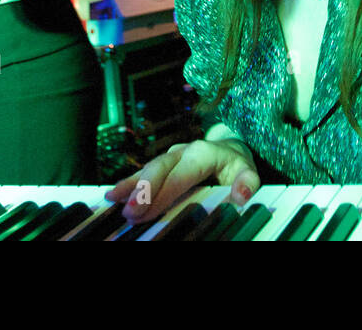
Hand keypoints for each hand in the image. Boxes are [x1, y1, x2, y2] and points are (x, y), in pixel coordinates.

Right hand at [103, 138, 258, 225]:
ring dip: (130, 186)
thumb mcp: (249, 171)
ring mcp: (170, 157)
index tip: (146, 211)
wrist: (229, 149)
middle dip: (143, 190)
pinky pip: (143, 173)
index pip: (180, 174)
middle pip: (159, 169)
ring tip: (114, 200)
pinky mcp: (162, 165)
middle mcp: (182, 152)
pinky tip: (113, 196)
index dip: (162, 192)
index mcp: (203, 154)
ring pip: (147, 169)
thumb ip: (248, 182)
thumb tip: (242, 196)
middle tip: (129, 213)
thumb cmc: (236, 165)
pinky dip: (128, 184)